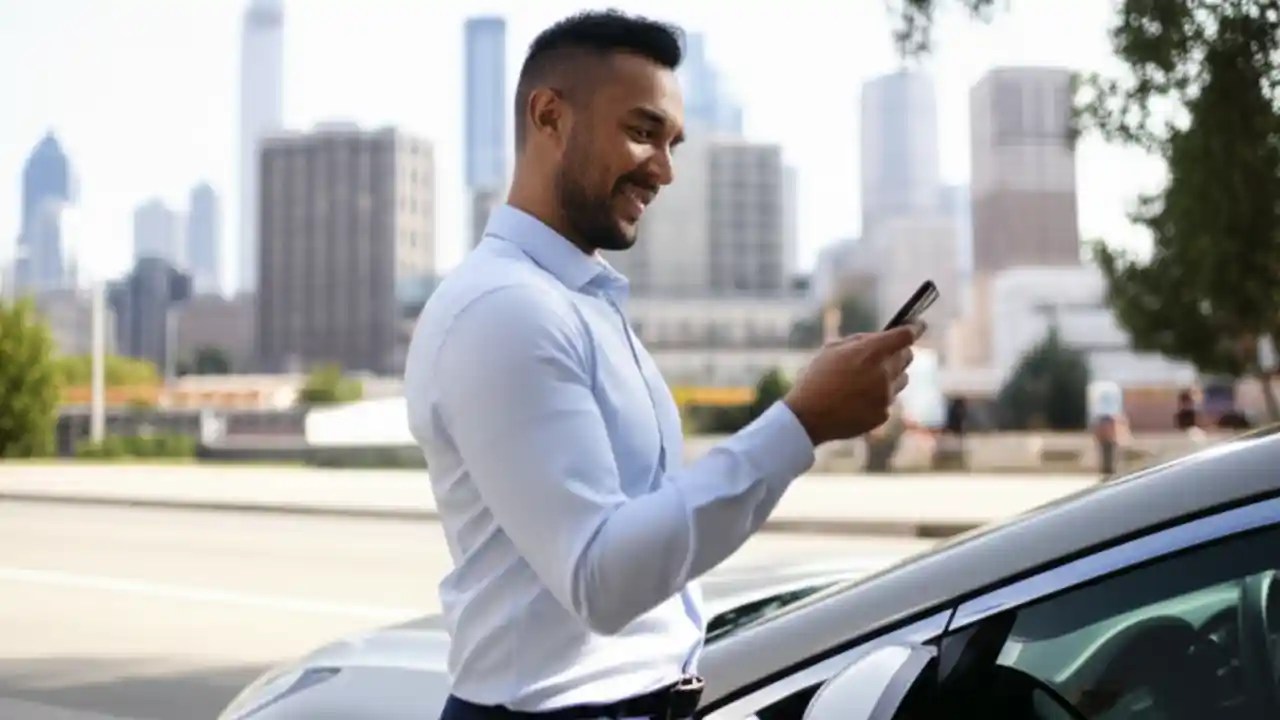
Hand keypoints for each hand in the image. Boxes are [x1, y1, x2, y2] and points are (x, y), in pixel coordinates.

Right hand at [783, 323, 922, 444]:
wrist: (808, 417)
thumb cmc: (816, 378)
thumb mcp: (832, 349)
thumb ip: (860, 342)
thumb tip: (879, 339)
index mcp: (872, 352)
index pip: (906, 335)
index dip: (915, 328)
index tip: (918, 325)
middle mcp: (884, 373)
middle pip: (907, 356)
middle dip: (899, 352)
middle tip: (884, 354)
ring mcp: (886, 396)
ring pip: (902, 379)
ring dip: (892, 375)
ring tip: (866, 380)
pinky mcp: (883, 414)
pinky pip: (889, 400)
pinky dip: (879, 397)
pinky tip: (857, 400)